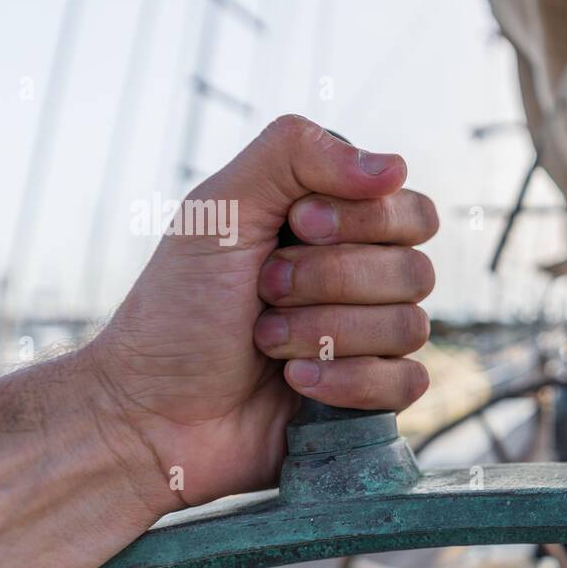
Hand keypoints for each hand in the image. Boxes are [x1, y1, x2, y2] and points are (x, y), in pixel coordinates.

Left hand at [86, 114, 436, 515]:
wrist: (150, 412)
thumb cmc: (177, 309)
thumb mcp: (219, 208)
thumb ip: (296, 155)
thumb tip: (394, 167)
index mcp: (338, 229)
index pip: (412, 211)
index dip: (364, 220)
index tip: (298, 226)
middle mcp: (363, 282)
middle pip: (416, 270)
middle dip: (331, 280)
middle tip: (265, 289)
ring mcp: (370, 343)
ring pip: (411, 328)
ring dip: (325, 333)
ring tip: (266, 342)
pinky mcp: (372, 400)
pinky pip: (409, 383)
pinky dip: (349, 381)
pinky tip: (298, 383)